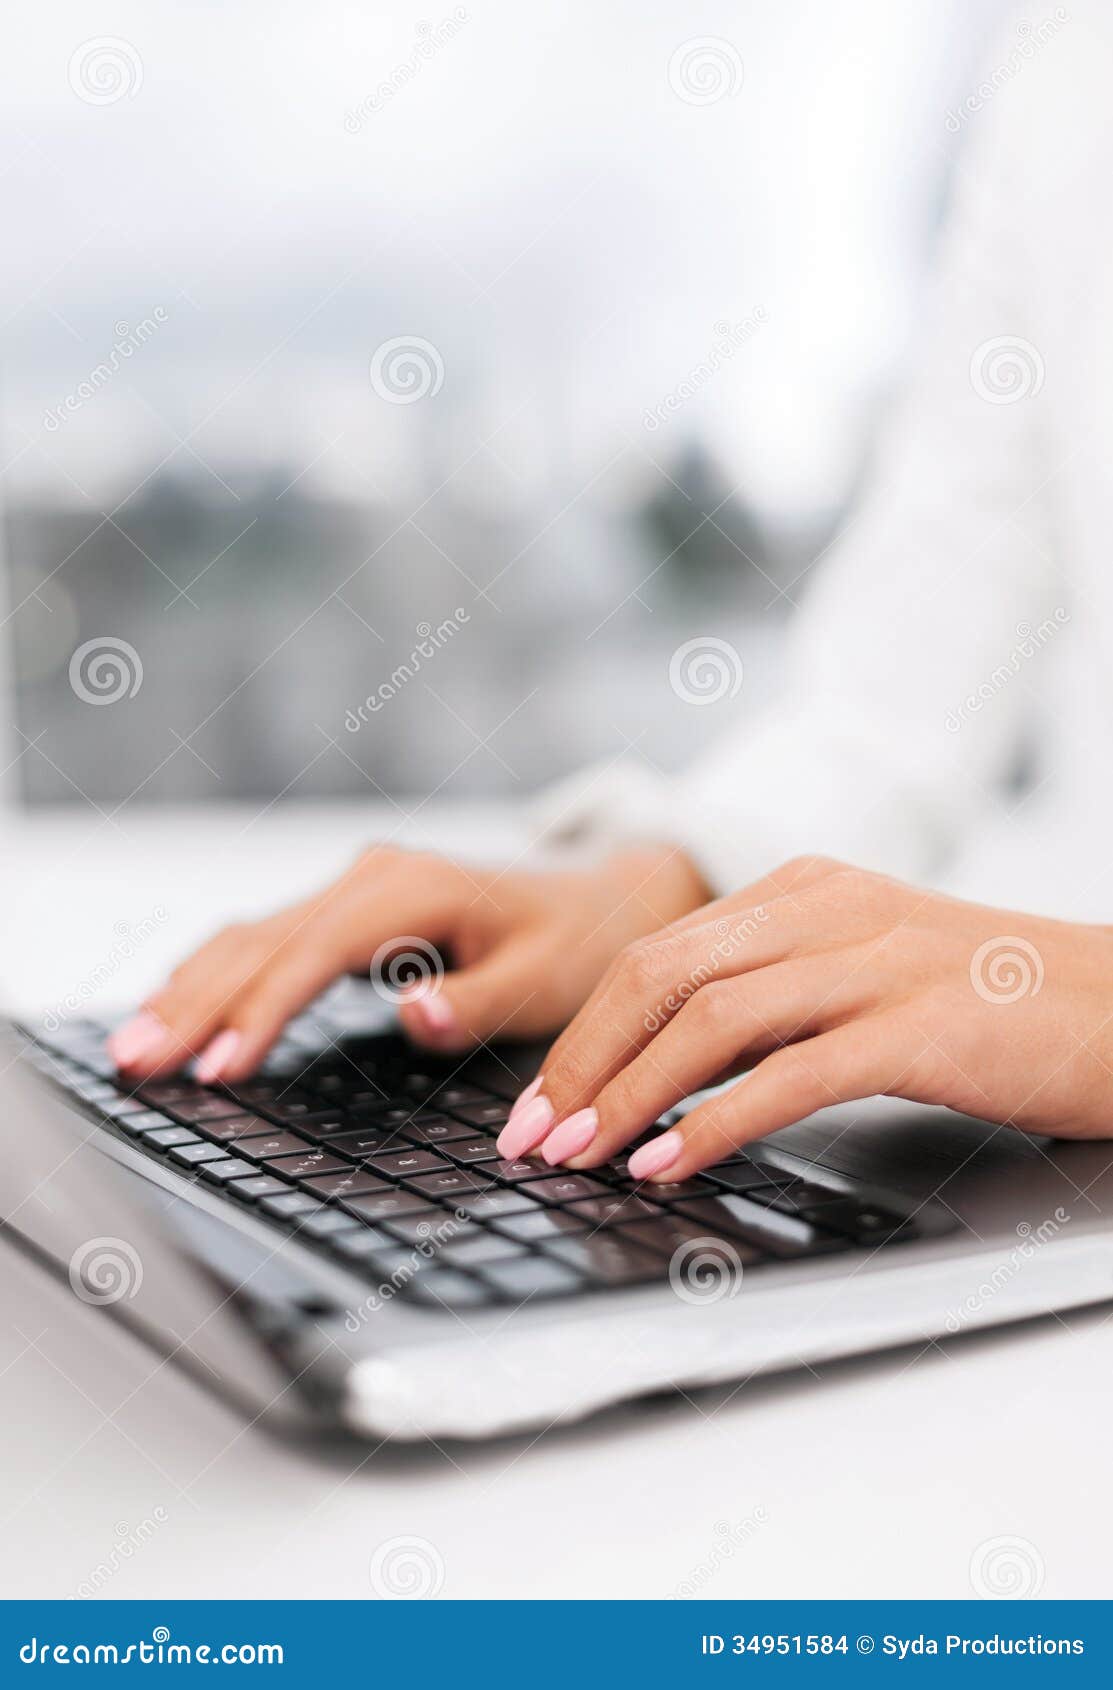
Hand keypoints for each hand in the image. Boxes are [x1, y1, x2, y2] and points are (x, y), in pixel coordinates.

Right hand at [108, 843, 709, 1082]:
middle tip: (138, 1062)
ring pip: (251, 937)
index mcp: (412, 891)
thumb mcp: (543, 980)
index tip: (218, 1067)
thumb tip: (408, 1013)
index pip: (314, 954)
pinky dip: (216, 976)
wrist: (595, 900)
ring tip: (134, 1046)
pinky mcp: (347, 910)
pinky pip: (265, 941)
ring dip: (190, 990)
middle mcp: (370, 879)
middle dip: (196, 1003)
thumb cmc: (574, 943)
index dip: (262, 1012)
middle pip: (262, 942)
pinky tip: (177, 1007)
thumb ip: (475, 1001)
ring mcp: (353, 889)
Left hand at [496, 856, 1112, 1177]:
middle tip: (533, 1135)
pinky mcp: (919, 1024)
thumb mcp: (863, 974)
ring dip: (628, 1094)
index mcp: (805, 890)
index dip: (585, 1031)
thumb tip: (664, 1073)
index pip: (659, 954)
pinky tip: (670, 1163)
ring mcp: (874, 961)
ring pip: (711, 1019)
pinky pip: (790, 1073)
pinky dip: (716, 1122)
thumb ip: (771, 1002)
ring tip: (579, 1155)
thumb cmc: (993, 1004)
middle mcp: (828, 910)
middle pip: (662, 975)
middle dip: (583, 1062)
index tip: (540, 1101)